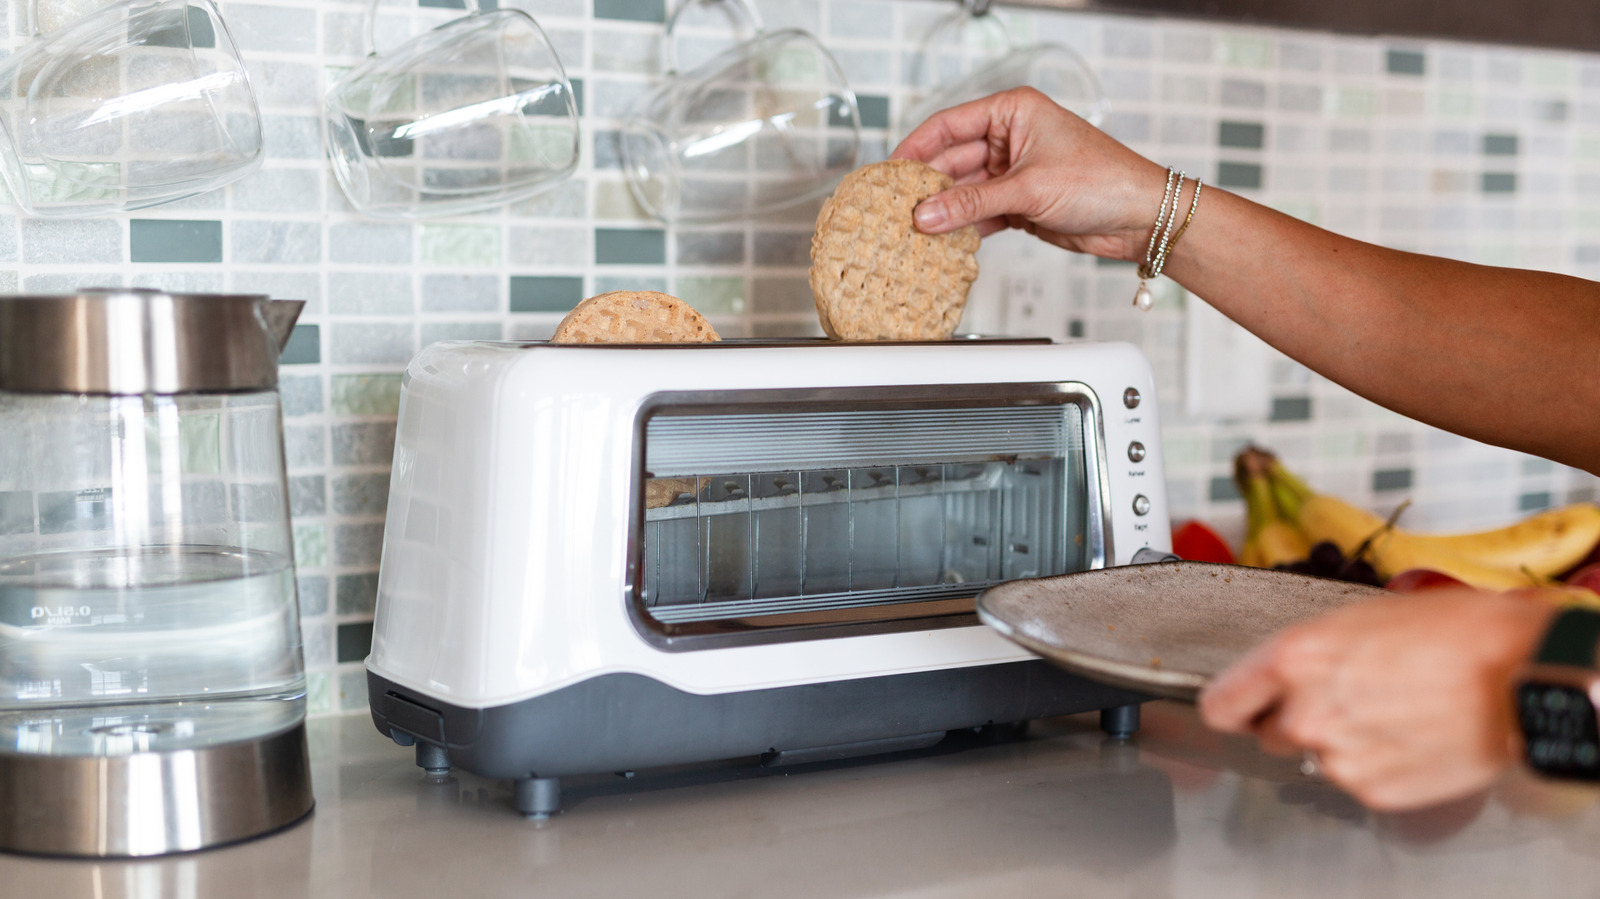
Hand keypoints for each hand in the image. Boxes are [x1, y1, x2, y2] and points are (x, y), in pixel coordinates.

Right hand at [889, 87, 1166, 260]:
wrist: (1140, 218)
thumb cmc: (1104, 180)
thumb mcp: (1029, 189)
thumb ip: (972, 204)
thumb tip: (927, 215)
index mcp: (1013, 112)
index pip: (950, 124)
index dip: (916, 147)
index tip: (890, 170)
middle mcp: (1011, 138)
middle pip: (952, 161)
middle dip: (928, 187)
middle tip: (898, 209)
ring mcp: (1014, 172)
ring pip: (964, 191)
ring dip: (944, 212)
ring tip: (915, 230)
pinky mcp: (1020, 203)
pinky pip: (979, 214)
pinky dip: (963, 228)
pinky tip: (944, 241)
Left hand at [1198, 590, 1555, 810]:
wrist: (1516, 674)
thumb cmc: (1450, 634)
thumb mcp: (1357, 619)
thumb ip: (1305, 655)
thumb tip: (1281, 674)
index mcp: (1292, 660)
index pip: (1220, 703)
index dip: (1232, 704)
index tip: (1239, 706)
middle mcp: (1304, 713)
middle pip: (1268, 732)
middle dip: (1295, 717)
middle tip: (1345, 698)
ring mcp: (1337, 758)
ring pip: (1315, 756)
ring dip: (1340, 741)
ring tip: (1390, 712)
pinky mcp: (1372, 791)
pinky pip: (1356, 780)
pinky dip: (1376, 764)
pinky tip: (1409, 736)